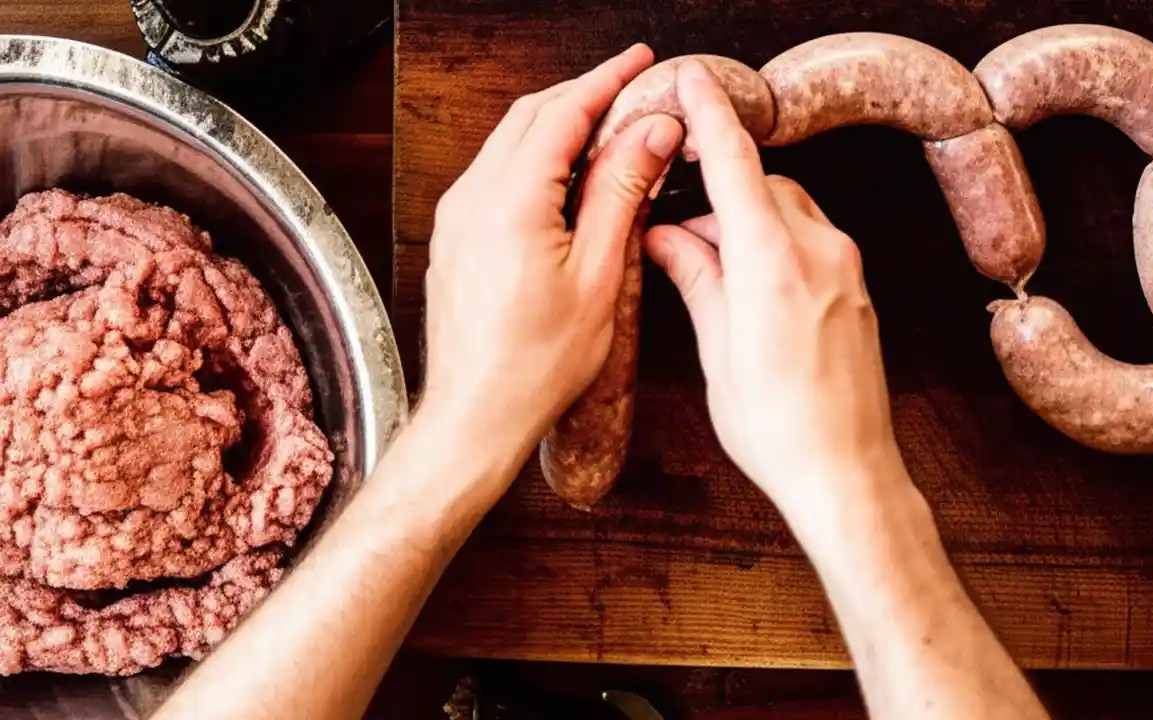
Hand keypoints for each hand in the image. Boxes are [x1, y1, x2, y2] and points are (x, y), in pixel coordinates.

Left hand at [423, 45, 683, 464]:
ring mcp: (457, 217)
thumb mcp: (598, 275)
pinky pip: (495, 175)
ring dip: (558, 126)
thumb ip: (620, 193)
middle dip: (583, 95)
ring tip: (610, 131)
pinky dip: (535, 159)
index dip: (607, 80)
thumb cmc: (535, 364)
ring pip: (509, 143)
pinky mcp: (455, 237)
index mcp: (510, 202)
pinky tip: (569, 178)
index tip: (640, 61)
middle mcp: (471, 199)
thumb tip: (649, 132)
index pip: (562, 113)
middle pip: (529, 117)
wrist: (476, 414)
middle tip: (632, 90)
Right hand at [645, 61, 904, 515]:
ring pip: (788, 210)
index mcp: (772, 264)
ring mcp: (847, 268)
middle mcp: (819, 252)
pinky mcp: (859, 288)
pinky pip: (811, 239)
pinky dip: (774, 243)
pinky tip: (748, 287)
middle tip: (674, 235)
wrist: (848, 474)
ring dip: (746, 222)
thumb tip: (664, 236)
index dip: (710, 115)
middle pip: (762, 186)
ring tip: (708, 271)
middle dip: (717, 196)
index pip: (737, 165)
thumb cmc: (776, 428)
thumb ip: (696, 280)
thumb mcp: (717, 353)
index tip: (690, 78)